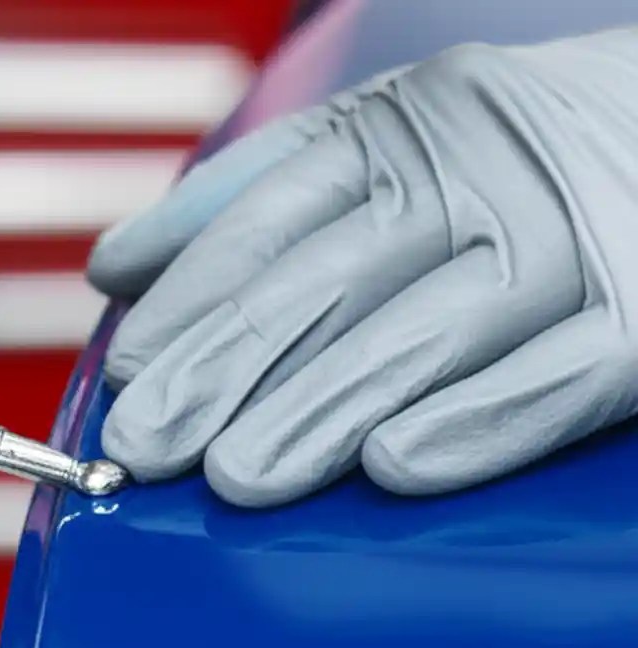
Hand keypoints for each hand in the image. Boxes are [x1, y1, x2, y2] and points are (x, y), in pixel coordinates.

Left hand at [88, 29, 637, 506]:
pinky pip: (563, 375)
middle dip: (229, 371)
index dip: (194, 301)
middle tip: (150, 446)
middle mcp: (477, 177)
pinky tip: (393, 466)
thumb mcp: (382, 146)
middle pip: (328, 283)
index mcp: (404, 134)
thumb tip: (119, 268)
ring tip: (237, 477)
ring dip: (323, 411)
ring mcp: (565, 240)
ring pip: (424, 334)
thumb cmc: (520, 154)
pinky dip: (479, 420)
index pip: (271, 222)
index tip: (132, 374)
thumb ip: (248, 202)